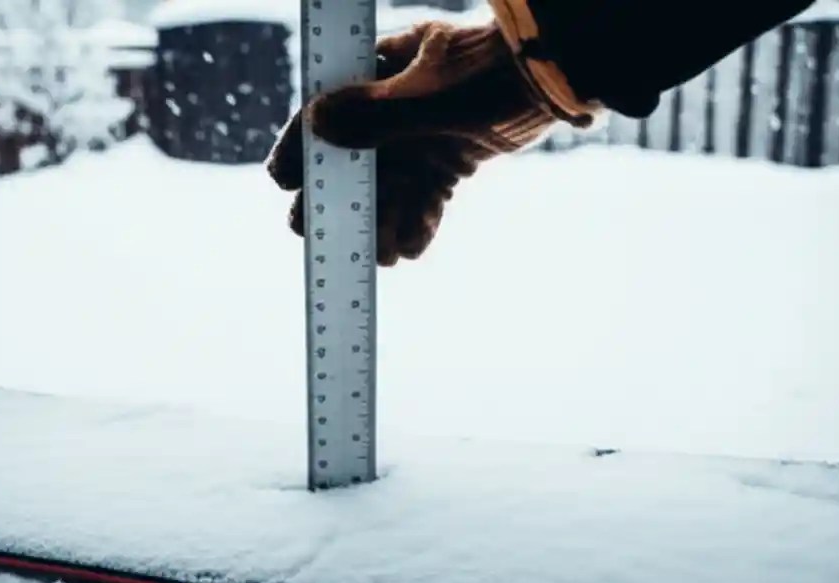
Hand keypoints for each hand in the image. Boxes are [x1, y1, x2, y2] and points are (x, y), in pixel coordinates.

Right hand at [266, 21, 592, 266]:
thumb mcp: (429, 94)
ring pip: (384, 189)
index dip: (299, 148)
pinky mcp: (445, 164)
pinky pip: (419, 201)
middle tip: (324, 237)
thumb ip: (375, 114)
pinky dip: (416, 224)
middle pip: (348, 161)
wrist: (556, 82)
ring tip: (387, 253)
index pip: (324, 110)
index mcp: (377, 72)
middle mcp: (390, 106)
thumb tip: (317, 124)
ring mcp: (418, 137)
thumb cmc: (490, 72)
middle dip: (340, 203)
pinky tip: (412, 247)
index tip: (283, 183)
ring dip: (381, 223)